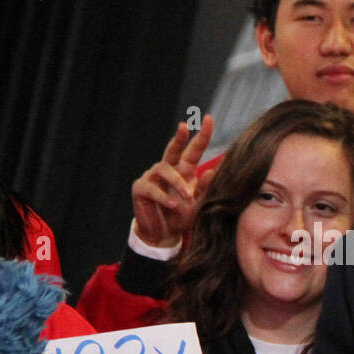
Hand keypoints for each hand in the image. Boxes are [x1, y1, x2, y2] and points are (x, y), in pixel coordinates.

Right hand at [131, 115, 216, 247]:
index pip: (194, 149)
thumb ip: (204, 189)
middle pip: (172, 149)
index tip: (208, 118)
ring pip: (164, 169)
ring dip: (176, 182)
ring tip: (186, 196)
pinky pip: (153, 188)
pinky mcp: (141, 189)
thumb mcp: (197, 204)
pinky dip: (164, 197)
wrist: (163, 234)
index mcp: (184, 170)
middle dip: (179, 137)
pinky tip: (173, 205)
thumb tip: (213, 171)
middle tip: (184, 126)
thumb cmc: (181, 216)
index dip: (202, 134)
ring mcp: (152, 177)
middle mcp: (168, 169)